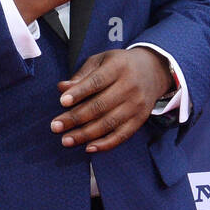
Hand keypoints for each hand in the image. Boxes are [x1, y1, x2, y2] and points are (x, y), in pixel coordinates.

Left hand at [51, 49, 172, 153]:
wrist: (153, 70)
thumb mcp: (101, 61)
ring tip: (66, 140)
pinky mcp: (140, 119)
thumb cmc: (119, 65)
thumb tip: (62, 88)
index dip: (80, 92)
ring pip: (109, 123)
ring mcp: (136, 104)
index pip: (97, 81)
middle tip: (55, 127)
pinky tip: (89, 148)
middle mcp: (130, 86)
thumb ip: (82, 75)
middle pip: (101, 105)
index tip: (62, 102)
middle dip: (75, 118)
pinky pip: (122, 135)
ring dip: (85, 134)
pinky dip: (106, 144)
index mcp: (118, 67)